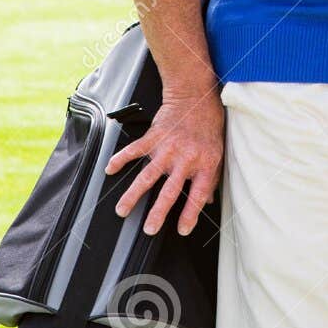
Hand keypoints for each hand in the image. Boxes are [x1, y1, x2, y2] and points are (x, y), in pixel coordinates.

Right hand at [105, 90, 224, 235]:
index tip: (182, 229)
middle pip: (170, 191)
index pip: (198, 194)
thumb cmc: (209, 125)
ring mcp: (167, 148)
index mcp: (204, 164)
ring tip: (122, 211)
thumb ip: (211, 178)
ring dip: (133, 195)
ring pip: (147, 177)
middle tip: (149, 229)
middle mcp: (185, 159)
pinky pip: (134, 151)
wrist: (195, 97)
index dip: (190, 214)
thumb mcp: (218, 153)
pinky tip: (109, 169)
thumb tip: (207, 202)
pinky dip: (120, 160)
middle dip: (158, 213)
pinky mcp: (153, 138)